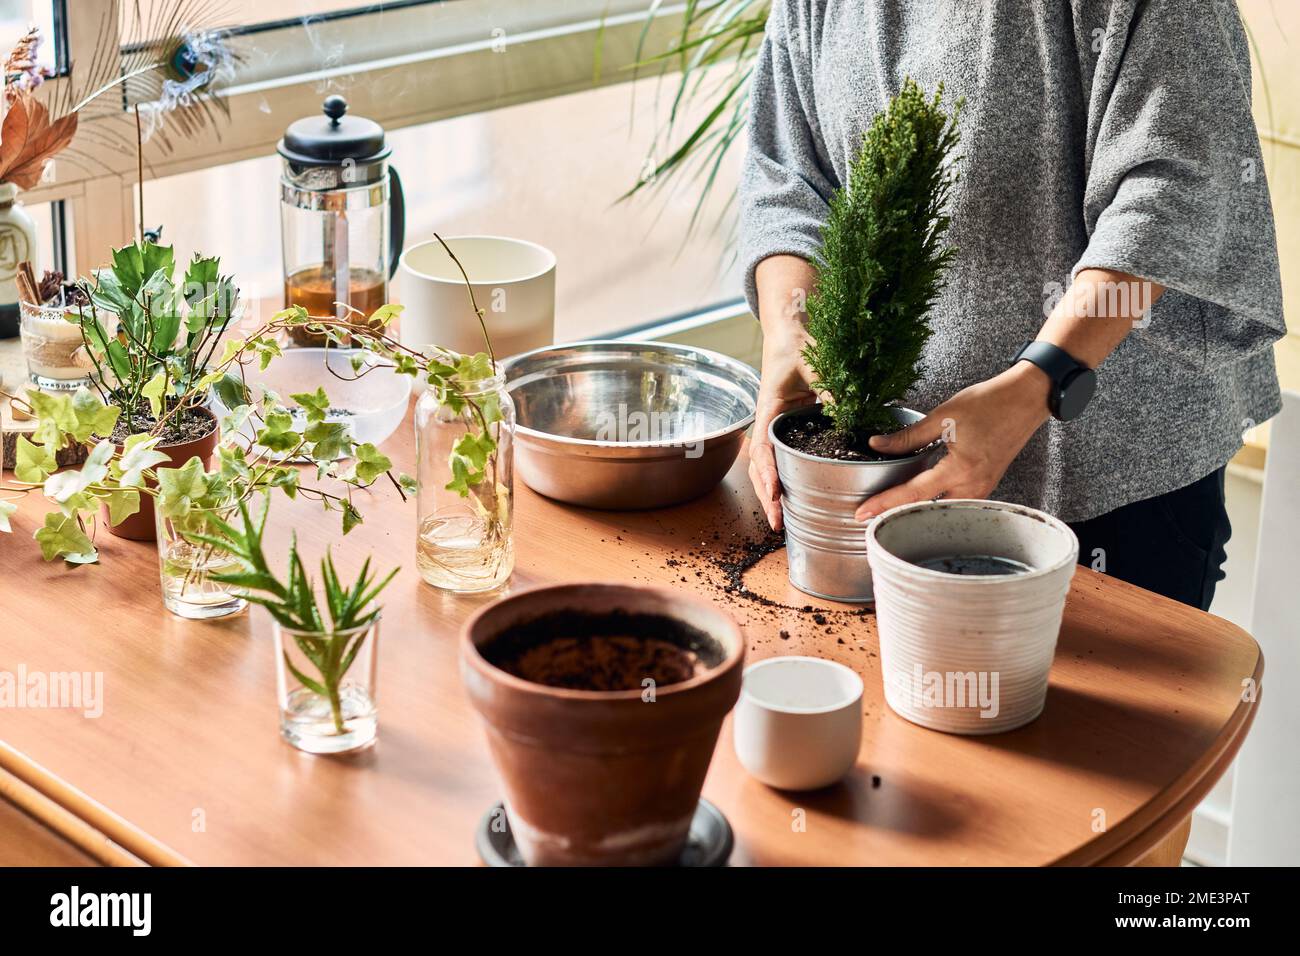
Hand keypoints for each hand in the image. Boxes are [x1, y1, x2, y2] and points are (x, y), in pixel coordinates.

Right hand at [748, 329, 816, 530]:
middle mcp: (768, 424)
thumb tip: (844, 411)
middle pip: (759, 467)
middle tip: (776, 523)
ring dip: (771, 494)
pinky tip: (792, 499)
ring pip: (767, 468)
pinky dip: (785, 481)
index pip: (761, 449)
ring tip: (780, 521)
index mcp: (767, 410)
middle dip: (766, 495)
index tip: (774, 493)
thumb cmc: (796, 343)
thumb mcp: (811, 360)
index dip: (766, 473)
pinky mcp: (790, 431)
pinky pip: (783, 459)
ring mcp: (777, 430)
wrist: (791, 332)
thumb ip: (826, 385)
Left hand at [854, 363, 1051, 520]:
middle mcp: (973, 485)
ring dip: (916, 510)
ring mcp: (982, 489)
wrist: (1027, 399)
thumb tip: (878, 445)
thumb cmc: (991, 403)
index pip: (913, 493)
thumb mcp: (943, 416)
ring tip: (888, 508)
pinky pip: (956, 502)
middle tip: (869, 515)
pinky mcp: (985, 485)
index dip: (885, 504)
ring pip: (942, 510)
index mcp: (961, 469)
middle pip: (927, 511)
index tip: (862, 513)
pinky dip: (934, 502)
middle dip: (898, 514)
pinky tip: (917, 498)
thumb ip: (908, 436)